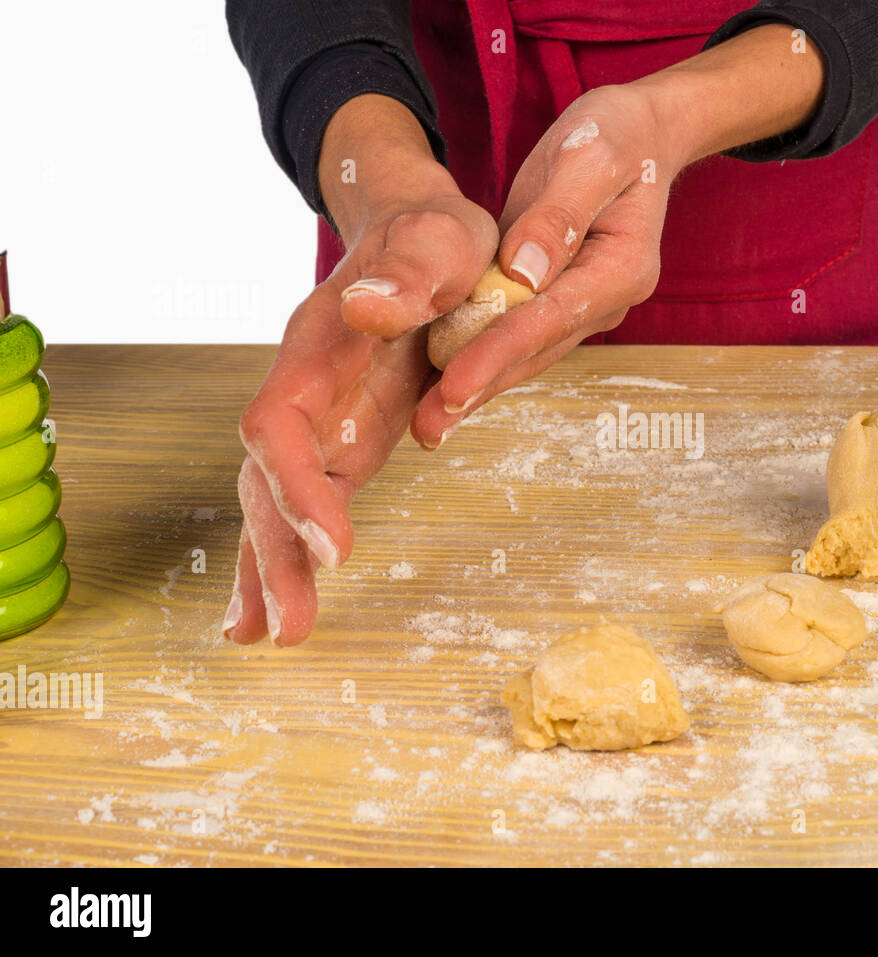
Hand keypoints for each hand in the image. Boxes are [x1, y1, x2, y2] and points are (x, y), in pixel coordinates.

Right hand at [224, 98, 497, 644]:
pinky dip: (293, 552)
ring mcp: (321, 417)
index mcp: (319, 344)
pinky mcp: (347, 438)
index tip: (334, 547)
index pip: (280, 423)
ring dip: (275, 568)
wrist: (421, 232)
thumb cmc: (434, 236)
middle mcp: (305, 387)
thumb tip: (367, 307)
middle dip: (275, 553)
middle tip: (291, 629)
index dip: (296, 486)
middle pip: (267, 478)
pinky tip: (285, 601)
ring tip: (273, 636)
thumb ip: (410, 273)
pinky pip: (309, 502)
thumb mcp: (439, 239)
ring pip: (277, 500)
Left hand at [410, 83, 675, 444]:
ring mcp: (585, 306)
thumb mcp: (590, 155)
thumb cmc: (617, 136)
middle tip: (428, 429)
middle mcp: (606, 300)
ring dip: (477, 387)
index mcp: (621, 268)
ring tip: (428, 425)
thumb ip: (558, 216)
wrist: (641, 135)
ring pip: (525, 354)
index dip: (498, 352)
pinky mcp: (560, 301)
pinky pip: (518, 336)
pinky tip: (443, 387)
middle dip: (480, 389)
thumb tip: (523, 274)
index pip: (550, 318)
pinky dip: (481, 360)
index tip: (452, 385)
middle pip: (535, 351)